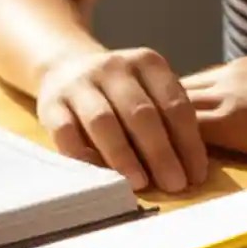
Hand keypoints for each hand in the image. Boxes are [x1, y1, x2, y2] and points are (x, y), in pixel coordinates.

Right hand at [37, 48, 207, 191]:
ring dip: (124, 156)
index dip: (188, 142)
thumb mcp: (148, 89)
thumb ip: (166, 118)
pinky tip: (100, 176)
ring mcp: (79, 85)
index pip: (174, 104)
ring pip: (103, 121)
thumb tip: (189, 167)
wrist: (65, 66)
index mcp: (146, 62)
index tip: (196, 175)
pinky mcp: (51, 104)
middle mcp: (113, 68)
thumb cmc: (118, 91)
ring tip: (140, 183)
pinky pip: (66, 133)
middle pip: (140, 113)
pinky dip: (84, 156)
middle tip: (175, 184)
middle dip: (160, 153)